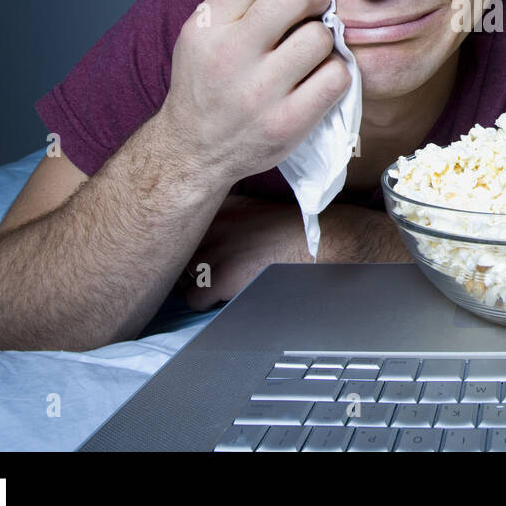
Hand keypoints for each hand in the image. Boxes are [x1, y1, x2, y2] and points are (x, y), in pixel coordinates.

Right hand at [160, 0, 352, 188]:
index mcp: (211, 22)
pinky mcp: (286, 124)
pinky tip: (318, 76)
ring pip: (321, 39)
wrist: (193, 150)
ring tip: (310, 47)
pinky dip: (335, 72)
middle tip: (317, 1)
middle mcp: (231, 54)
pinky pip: (335, 79)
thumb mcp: (209, 25)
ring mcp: (259, 93)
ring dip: (325, 38)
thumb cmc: (206, 79)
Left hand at [182, 198, 412, 310]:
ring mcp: (213, 248)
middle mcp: (210, 221)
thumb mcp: (258, 210)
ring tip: (226, 282)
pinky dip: (208, 302)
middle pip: (179, 250)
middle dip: (191, 262)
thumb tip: (204, 236)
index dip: (191, 242)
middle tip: (214, 270)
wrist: (326, 243)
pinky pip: (193, 299)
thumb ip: (229, 218)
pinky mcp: (219, 277)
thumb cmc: (299, 231)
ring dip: (199, 282)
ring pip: (183, 275)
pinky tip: (230, 295)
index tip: (199, 250)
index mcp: (222, 203)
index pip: (180, 222)